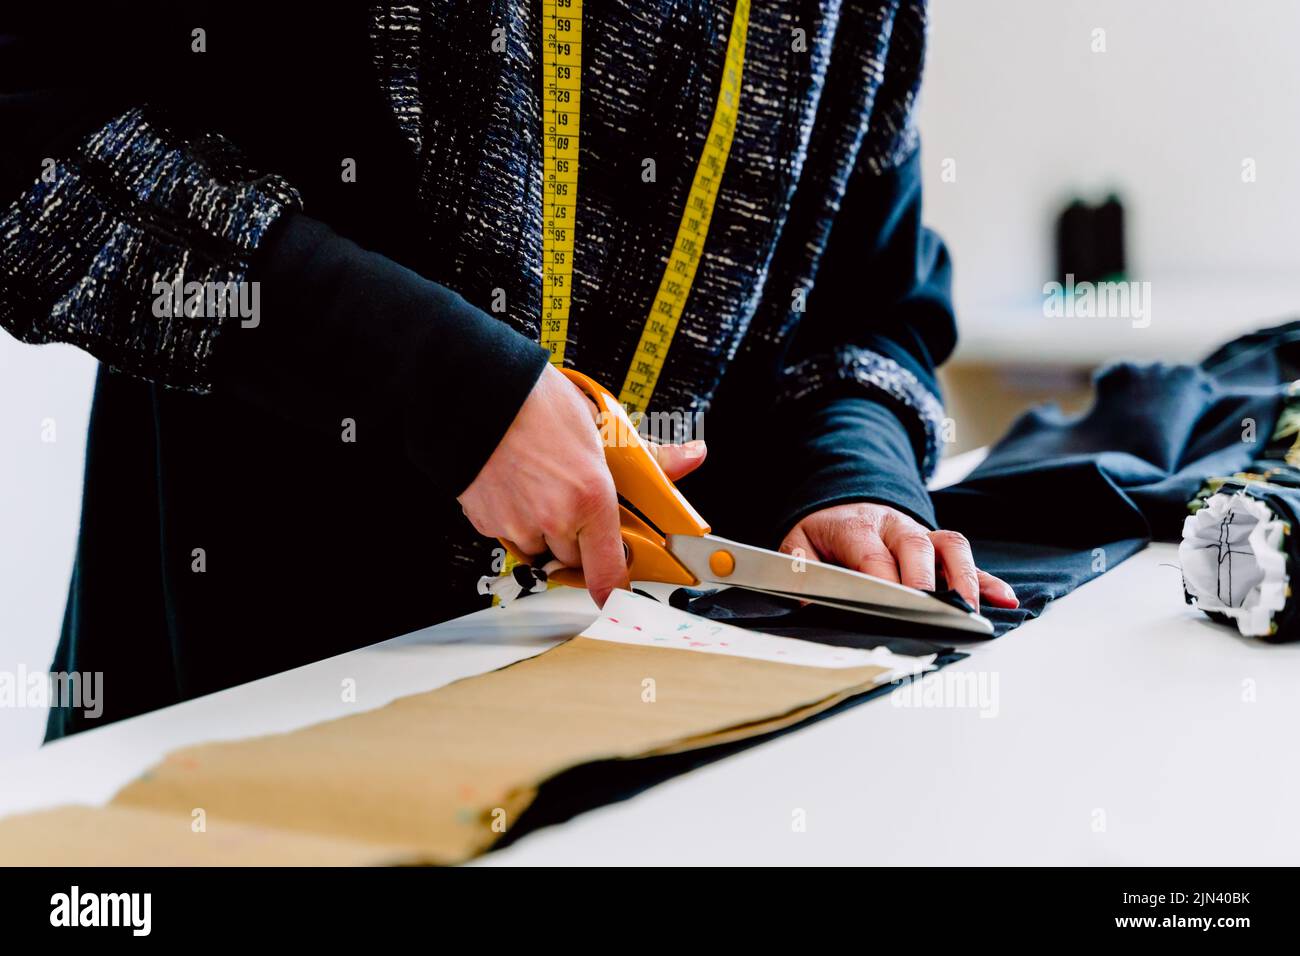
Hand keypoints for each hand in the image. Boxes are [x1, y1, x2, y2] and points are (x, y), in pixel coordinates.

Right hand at [458, 364, 707, 605]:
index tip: (618, 594)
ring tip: (543, 490)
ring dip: (545, 532)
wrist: (483, 392)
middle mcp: (554, 518)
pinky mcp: (487, 522)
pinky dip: (516, 522)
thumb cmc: (539, 405)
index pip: (607, 572)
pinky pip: (510, 537)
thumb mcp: (604, 427)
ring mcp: (518, 524)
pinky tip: (518, 488)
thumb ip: (650, 457)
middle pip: (574, 560)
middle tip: (575, 505)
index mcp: (591, 498)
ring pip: (540, 550)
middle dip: (578, 541)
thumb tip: (692, 457)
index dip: (614, 589)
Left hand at [779, 502, 1017, 612]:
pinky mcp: (939, 547)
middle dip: (925, 580)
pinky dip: (987, 580)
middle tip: (931, 612)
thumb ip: (800, 571)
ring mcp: (921, 534)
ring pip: (950, 545)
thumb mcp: (798, 547)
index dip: (883, 579)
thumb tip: (809, 604)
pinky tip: (1004, 600)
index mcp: (856, 526)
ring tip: (971, 610)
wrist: (843, 503)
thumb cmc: (823, 535)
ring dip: (964, 578)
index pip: (872, 553)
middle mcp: (894, 526)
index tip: (891, 605)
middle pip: (916, 546)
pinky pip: (967, 560)